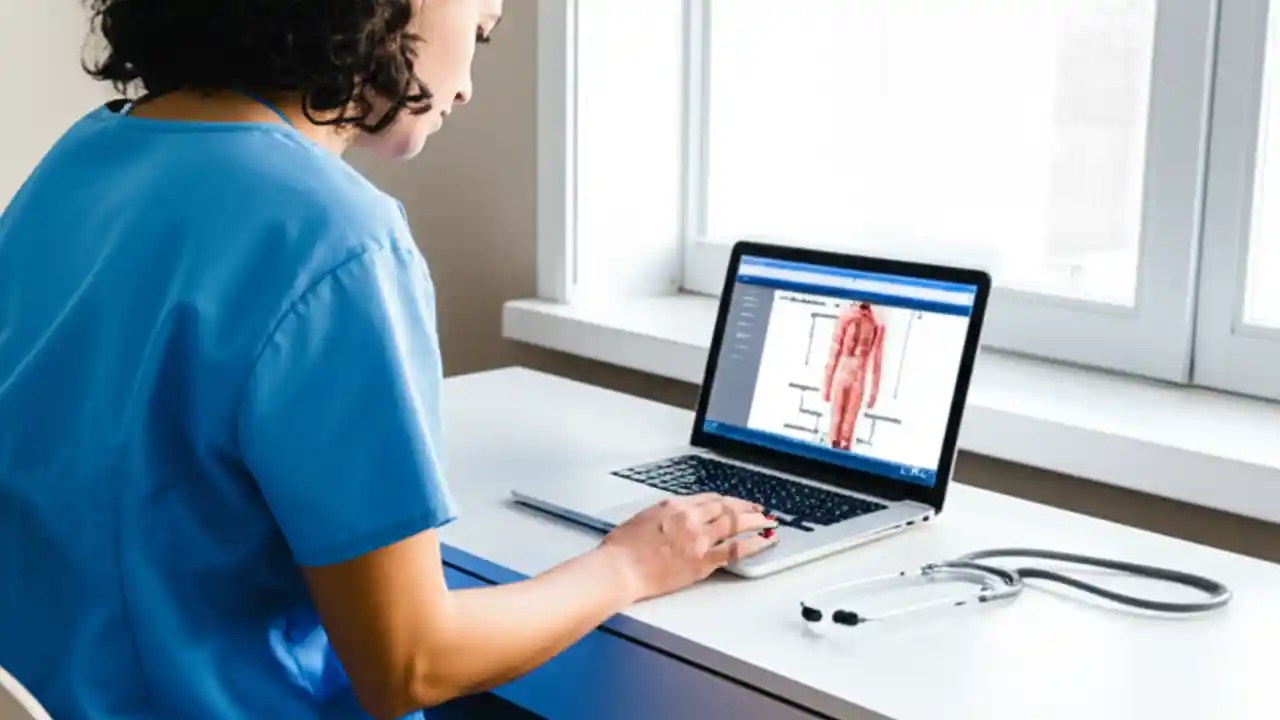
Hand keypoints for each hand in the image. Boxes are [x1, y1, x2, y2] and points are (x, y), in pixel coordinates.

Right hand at [599, 494, 777, 600]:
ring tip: (769, 521)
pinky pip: (736, 550)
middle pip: (727, 507)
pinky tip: (766, 541)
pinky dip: (754, 544)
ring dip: (756, 521)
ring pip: (736, 524)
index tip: (734, 503)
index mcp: (675, 505)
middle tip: (758, 509)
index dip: (726, 501)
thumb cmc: (622, 548)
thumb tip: (674, 518)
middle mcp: (691, 517)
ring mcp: (699, 539)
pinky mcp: (703, 561)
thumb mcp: (643, 518)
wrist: (620, 568)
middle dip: (745, 507)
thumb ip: (664, 515)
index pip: (709, 499)